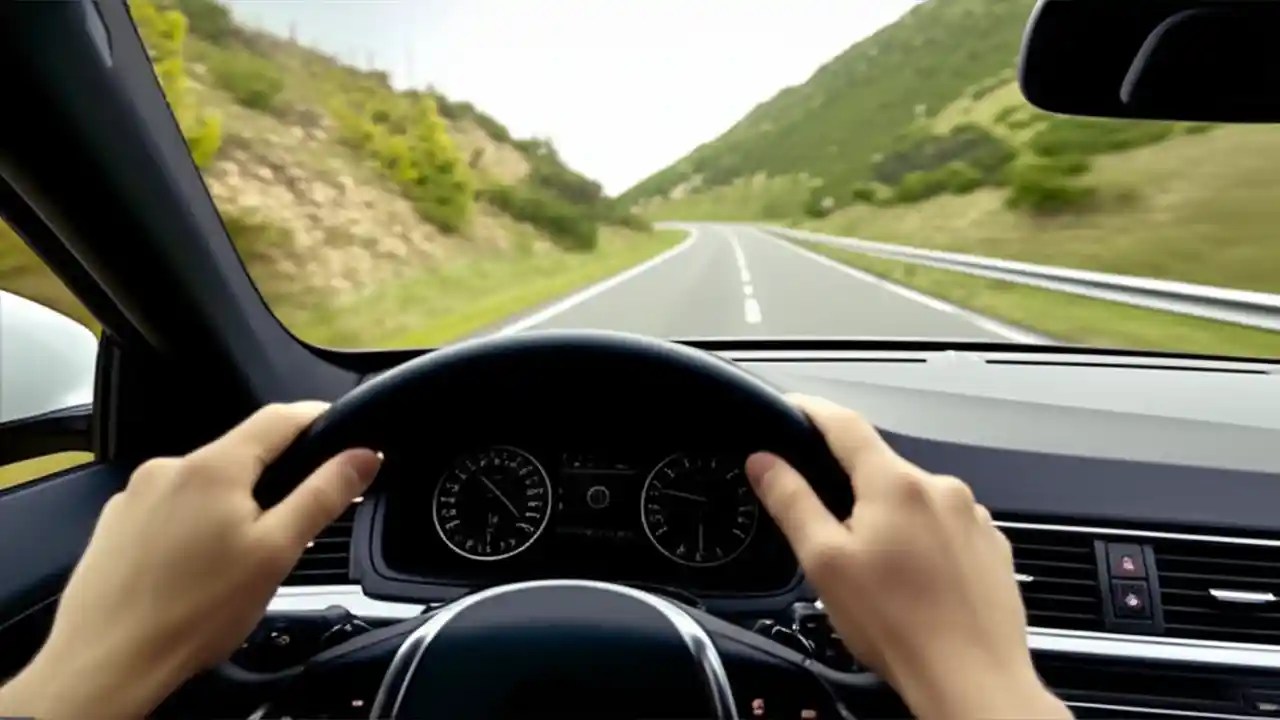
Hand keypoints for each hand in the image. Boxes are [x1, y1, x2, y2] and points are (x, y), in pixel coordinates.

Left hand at [0, 402, 380, 719]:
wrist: (107, 662)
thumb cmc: (193, 613)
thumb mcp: (277, 552)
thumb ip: (322, 496)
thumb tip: (362, 456)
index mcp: (213, 467)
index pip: (278, 418)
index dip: (316, 417)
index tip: (340, 426)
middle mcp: (168, 469)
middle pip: (240, 454)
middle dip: (272, 480)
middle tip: (292, 526)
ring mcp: (135, 496)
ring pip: (204, 485)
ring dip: (230, 507)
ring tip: (238, 561)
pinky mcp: (116, 524)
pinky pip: (170, 509)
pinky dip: (193, 527)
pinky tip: (196, 569)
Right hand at [746, 395, 1069, 719]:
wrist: (972, 680)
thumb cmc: (899, 627)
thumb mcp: (825, 562)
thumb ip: (791, 502)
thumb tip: (764, 462)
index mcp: (895, 484)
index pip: (844, 424)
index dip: (812, 410)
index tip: (794, 407)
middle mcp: (941, 489)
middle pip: (880, 470)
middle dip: (852, 492)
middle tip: (833, 540)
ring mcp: (973, 517)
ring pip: (914, 503)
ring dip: (891, 523)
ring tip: (879, 578)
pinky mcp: (992, 547)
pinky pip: (946, 529)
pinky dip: (924, 545)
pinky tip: (915, 585)